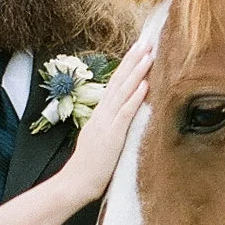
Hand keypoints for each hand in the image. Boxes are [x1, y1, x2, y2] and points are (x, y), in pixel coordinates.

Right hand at [62, 31, 155, 204]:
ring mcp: (106, 124)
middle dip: (132, 60)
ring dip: (136, 72)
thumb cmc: (90, 167)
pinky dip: (135, 98)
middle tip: (145, 42)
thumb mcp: (101, 140)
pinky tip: (145, 85)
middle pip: (118, 81)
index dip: (126, 66)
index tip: (138, 50)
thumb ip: (110, 126)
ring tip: (148, 55)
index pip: (115, 85)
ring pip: (123, 92)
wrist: (76, 182)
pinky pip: (125, 113)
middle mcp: (102, 114)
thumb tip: (122, 117)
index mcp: (100, 114)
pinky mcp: (112, 136)